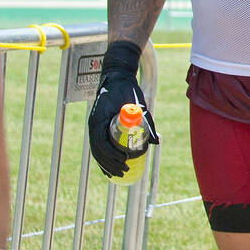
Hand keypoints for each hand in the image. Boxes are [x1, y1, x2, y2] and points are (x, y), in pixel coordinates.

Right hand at [87, 40, 157, 178]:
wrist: (116, 76)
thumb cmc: (128, 89)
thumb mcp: (139, 105)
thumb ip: (146, 123)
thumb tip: (156, 142)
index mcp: (100, 119)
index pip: (101, 143)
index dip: (112, 155)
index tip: (125, 161)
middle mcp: (94, 124)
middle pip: (97, 150)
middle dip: (110, 164)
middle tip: (125, 171)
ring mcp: (94, 125)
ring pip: (96, 150)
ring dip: (106, 164)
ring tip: (118, 174)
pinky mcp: (98, 125)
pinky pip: (97, 145)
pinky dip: (103, 157)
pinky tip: (110, 167)